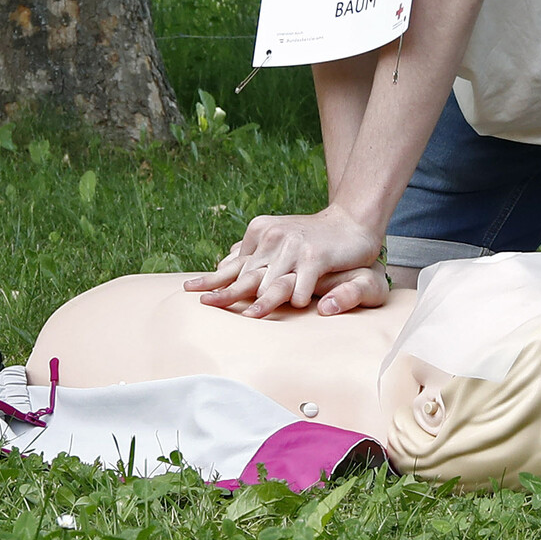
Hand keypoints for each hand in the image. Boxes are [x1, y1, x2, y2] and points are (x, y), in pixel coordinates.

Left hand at [183, 206, 389, 316]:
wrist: (351, 221)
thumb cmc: (313, 236)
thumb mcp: (279, 239)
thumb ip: (254, 252)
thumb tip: (224, 264)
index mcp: (260, 234)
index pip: (233, 263)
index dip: (212, 279)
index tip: (190, 290)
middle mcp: (273, 239)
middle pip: (247, 275)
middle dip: (227, 293)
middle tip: (207, 305)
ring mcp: (293, 247)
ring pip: (272, 283)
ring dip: (264, 302)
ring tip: (249, 318)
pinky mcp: (314, 255)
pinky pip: (302, 284)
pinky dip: (300, 297)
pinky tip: (298, 307)